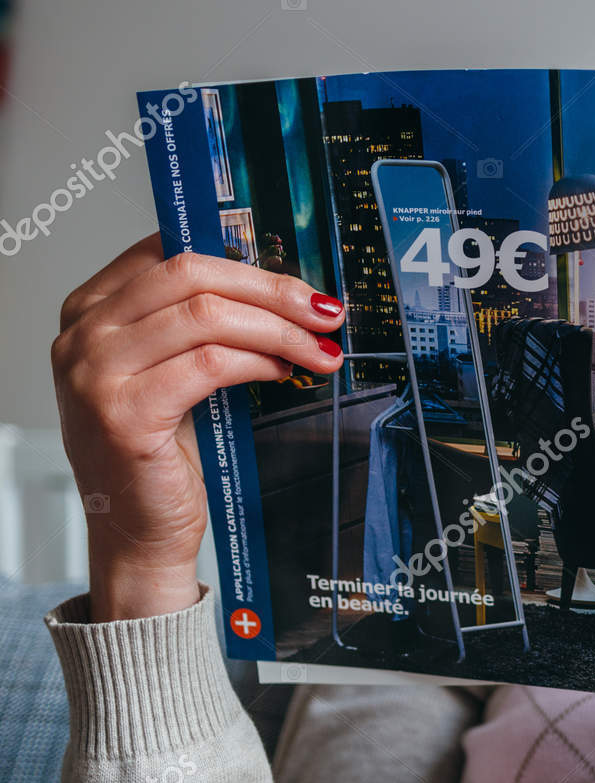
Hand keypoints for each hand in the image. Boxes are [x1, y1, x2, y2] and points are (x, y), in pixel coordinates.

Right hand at [52, 235, 346, 621]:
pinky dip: (260, 362)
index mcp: (88, 310)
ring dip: (279, 329)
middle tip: (325, 310)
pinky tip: (284, 372)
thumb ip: (197, 320)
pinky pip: (212, 364)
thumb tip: (277, 282)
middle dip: (272, 288)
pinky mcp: (124, 414)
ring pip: (207, 316)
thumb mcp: (168, 368)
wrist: (138, 531)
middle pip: (191, 274)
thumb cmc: (160, 448)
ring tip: (318, 348)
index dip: (243, 258)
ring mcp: (95, 374)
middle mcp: (81, 336)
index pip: (169, 251)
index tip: (295, 279)